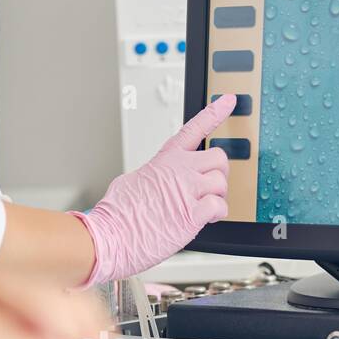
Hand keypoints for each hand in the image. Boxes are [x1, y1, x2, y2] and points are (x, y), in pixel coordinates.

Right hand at [72, 94, 236, 286]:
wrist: (109, 236)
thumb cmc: (116, 215)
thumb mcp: (131, 181)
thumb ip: (153, 175)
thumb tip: (156, 181)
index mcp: (165, 160)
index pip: (195, 129)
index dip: (215, 113)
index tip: (229, 101)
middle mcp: (179, 171)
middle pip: (219, 158)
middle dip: (218, 173)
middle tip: (207, 187)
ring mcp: (186, 192)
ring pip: (222, 182)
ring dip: (217, 196)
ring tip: (201, 207)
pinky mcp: (192, 216)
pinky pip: (220, 206)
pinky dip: (217, 214)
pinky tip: (204, 219)